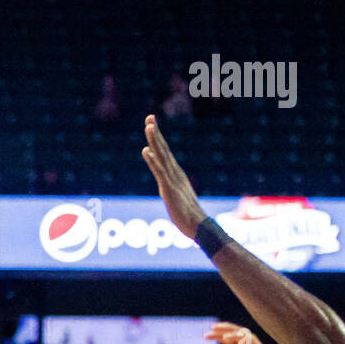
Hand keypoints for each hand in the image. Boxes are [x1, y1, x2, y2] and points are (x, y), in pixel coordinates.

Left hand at [141, 114, 207, 239]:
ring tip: (148, 126)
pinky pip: (160, 173)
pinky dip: (153, 161)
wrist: (198, 227)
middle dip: (155, 133)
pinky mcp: (169, 190)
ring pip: (162, 157)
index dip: (157, 137)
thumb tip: (164, 179)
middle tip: (149, 116)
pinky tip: (146, 151)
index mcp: (175, 173)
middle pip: (163, 149)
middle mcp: (174, 173)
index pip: (164, 152)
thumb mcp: (175, 194)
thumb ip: (169, 183)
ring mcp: (172, 180)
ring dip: (154, 141)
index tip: (151, 122)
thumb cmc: (187, 213)